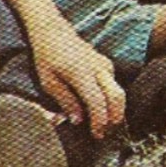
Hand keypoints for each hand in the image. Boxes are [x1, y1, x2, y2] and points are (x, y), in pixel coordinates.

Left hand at [27, 25, 126, 139]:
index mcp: (81, 73)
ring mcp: (104, 65)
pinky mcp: (106, 65)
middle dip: (114, 118)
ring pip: (118, 92)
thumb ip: (65, 101)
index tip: (97, 134)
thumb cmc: (47, 57)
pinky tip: (101, 110)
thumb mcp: (48, 82)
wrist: (53, 32)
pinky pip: (114, 85)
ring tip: (105, 125)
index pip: (97, 102)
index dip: (99, 120)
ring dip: (115, 110)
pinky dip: (111, 100)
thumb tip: (78, 121)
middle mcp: (98, 68)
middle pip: (116, 97)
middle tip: (105, 133)